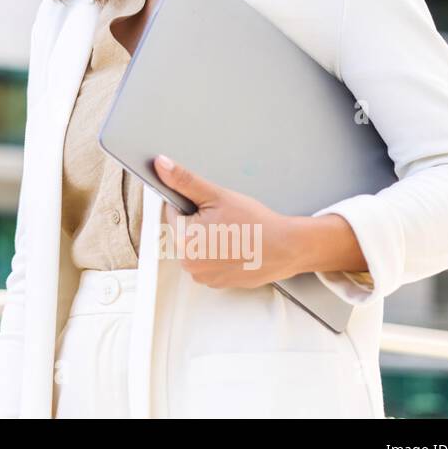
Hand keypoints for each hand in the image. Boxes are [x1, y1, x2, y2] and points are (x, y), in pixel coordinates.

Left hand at [151, 154, 305, 288]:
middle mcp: (188, 263)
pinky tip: (236, 248)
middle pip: (184, 231)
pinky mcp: (216, 283)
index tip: (211, 207)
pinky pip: (209, 263)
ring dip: (208, 239)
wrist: (287, 248)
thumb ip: (185, 181)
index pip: (172, 212)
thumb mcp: (217, 195)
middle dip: (199, 223)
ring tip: (232, 234)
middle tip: (225, 221)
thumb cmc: (255, 223)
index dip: (192, 205)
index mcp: (183, 240)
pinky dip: (218, 255)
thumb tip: (161, 165)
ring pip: (196, 247)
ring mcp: (203, 276)